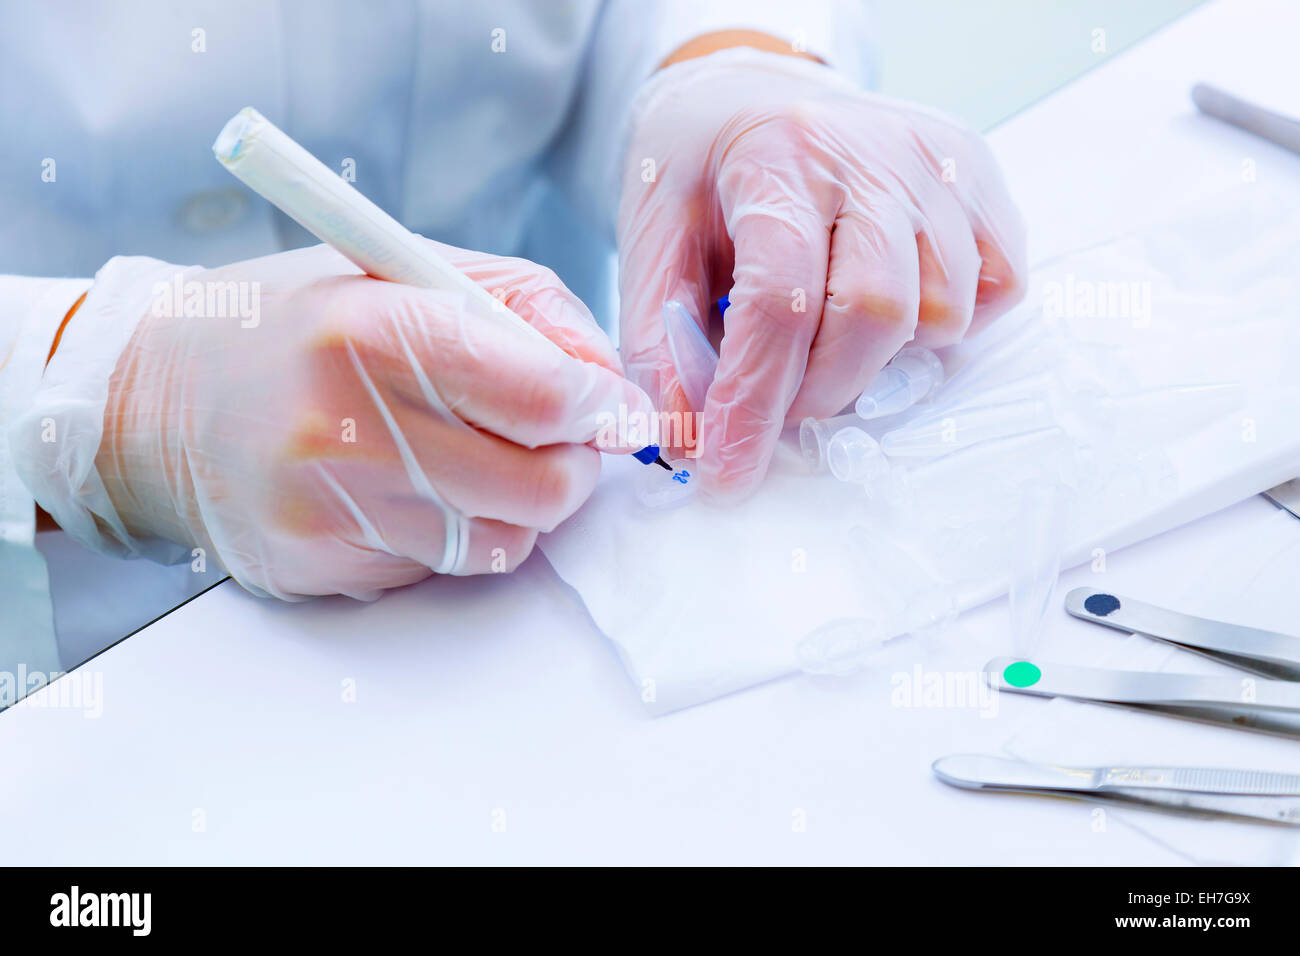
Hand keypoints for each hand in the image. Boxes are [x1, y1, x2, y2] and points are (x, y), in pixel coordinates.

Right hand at [95, 243, 652, 599]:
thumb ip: (524, 305)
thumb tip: (609, 379)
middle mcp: (347, 428)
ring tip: (481, 456)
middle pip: (541, 488)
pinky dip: (461, 532)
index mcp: (374, 332)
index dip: (598, 404)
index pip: (544, 397)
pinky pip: (445, 568)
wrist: (153, 401)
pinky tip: (420, 489)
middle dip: (574, 465)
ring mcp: (330, 510)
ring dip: (520, 504)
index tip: (604, 402)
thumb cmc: (294, 325)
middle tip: (559, 439)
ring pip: (504, 541)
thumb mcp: (404, 270)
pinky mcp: (320, 568)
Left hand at [617, 47, 1027, 499]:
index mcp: (774, 158)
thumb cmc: (698, 175)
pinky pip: (997, 288)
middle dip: (821, 392)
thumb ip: (658, 343)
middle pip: (875, 314)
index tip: (726, 472)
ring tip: (831, 335)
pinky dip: (947, 324)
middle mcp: (867, 150)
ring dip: (882, 358)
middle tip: (781, 399)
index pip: (779, 302)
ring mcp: (937, 160)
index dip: (753, 403)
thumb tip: (685, 439)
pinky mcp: (979, 175)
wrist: (750, 94)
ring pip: (944, 311)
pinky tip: (889, 304)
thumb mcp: (651, 245)